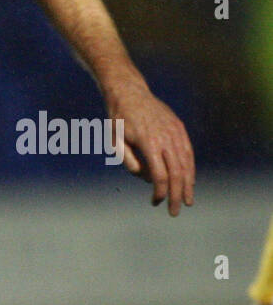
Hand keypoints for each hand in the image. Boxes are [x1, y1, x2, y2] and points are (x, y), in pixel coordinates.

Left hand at [109, 82, 195, 215]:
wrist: (130, 93)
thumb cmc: (118, 119)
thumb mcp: (114, 140)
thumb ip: (128, 160)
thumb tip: (145, 176)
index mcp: (149, 143)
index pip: (160, 175)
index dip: (160, 192)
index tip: (155, 202)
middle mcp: (166, 138)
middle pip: (176, 173)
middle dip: (176, 194)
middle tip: (174, 212)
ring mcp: (175, 132)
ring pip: (186, 163)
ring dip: (187, 184)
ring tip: (187, 201)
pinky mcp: (179, 128)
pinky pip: (188, 152)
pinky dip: (190, 168)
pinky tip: (189, 181)